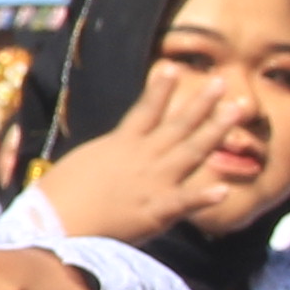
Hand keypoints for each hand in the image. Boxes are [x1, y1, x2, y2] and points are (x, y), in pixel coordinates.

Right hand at [9, 49, 257, 246]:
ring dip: (216, 130)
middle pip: (178, 125)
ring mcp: (152, 183)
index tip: (173, 66)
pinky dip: (204, 196)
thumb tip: (93, 148)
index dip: (160, 89)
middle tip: (224, 82)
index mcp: (120, 145)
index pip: (145, 110)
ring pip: (191, 152)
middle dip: (203, 103)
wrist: (52, 223)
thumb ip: (101, 157)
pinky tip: (224, 187)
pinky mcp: (154, 213)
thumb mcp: (79, 164)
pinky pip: (184, 202)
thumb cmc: (56, 196)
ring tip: (237, 110)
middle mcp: (142, 158)